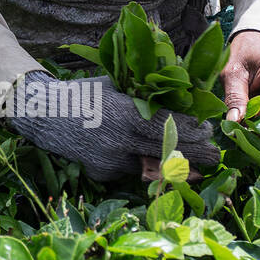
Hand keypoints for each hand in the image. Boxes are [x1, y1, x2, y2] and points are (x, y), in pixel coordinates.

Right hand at [3, 71, 219, 181]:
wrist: (45, 115)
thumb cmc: (85, 94)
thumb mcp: (117, 86)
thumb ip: (145, 96)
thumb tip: (183, 97)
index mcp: (125, 115)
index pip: (169, 126)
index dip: (193, 131)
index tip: (209, 132)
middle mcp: (120, 141)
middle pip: (167, 151)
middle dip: (194, 155)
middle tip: (213, 154)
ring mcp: (111, 161)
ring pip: (152, 165)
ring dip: (174, 163)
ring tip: (194, 161)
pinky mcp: (104, 173)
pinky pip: (132, 170)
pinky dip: (143, 163)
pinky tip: (150, 157)